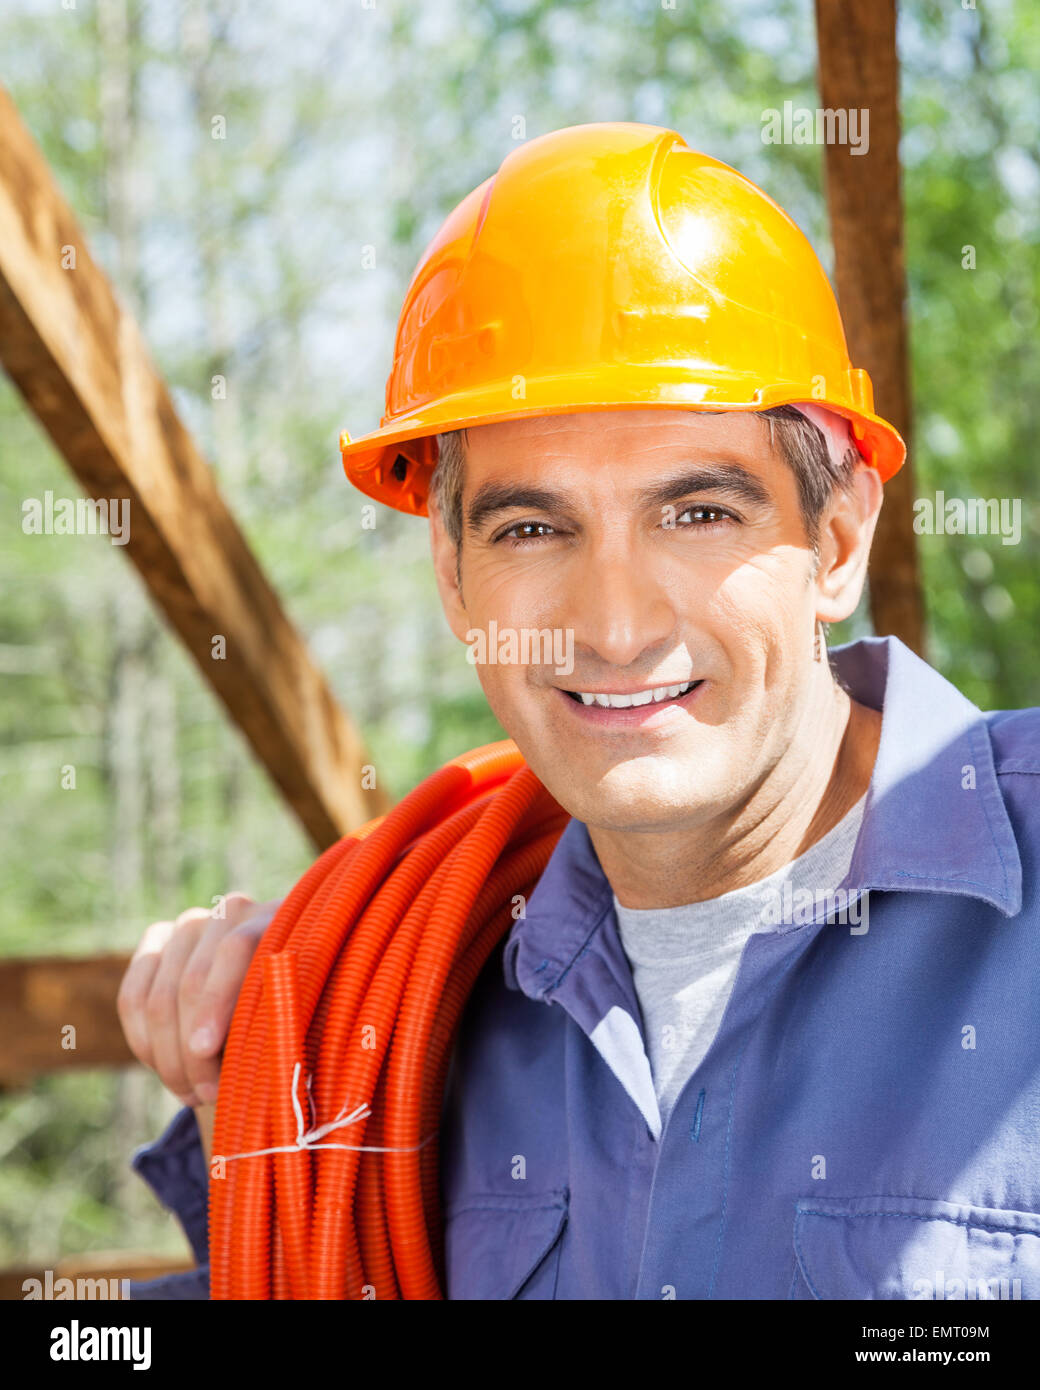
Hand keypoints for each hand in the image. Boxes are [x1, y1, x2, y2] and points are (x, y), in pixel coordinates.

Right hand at [117, 892, 280, 1107]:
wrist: (273, 1001)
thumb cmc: (297, 1017)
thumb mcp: (299, 1021)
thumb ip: (278, 1025)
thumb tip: (254, 1058)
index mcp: (279, 919)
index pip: (234, 950)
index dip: (216, 1000)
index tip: (204, 1050)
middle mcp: (233, 911)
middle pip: (191, 980)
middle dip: (190, 1049)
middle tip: (205, 1096)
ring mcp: (192, 923)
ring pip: (157, 996)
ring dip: (167, 1057)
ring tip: (191, 1095)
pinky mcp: (158, 939)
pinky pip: (133, 996)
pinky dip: (143, 1041)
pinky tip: (163, 1071)